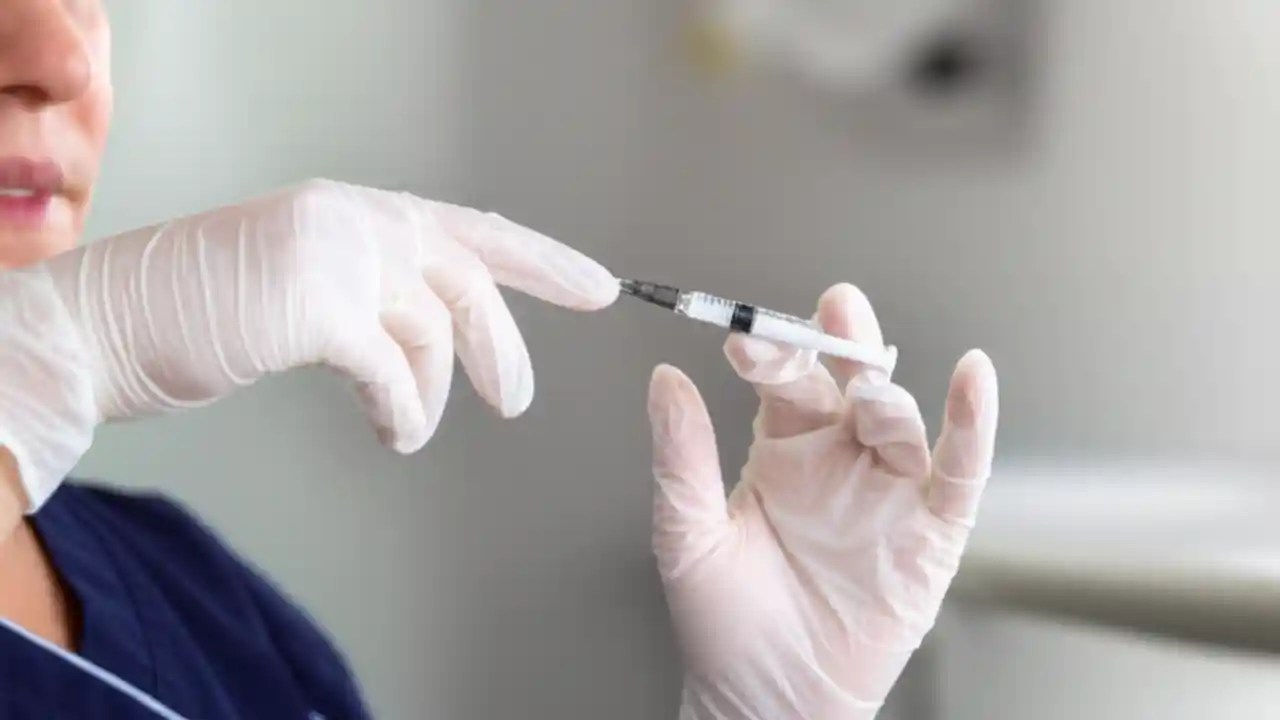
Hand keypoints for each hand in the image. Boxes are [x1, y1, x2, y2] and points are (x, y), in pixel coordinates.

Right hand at [0, 179, 616, 513]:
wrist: (108, 323)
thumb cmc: (201, 313)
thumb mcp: (304, 282)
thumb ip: (377, 293)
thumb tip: (442, 342)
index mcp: (354, 208)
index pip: (471, 228)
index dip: (542, 259)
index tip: (597, 287)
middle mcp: (353, 218)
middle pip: (468, 280)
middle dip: (500, 349)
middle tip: (515, 401)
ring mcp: (335, 254)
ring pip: (430, 334)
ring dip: (428, 397)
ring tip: (408, 429)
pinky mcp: (316, 304)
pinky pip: (394, 372)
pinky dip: (401, 410)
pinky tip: (391, 430)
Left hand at [647, 284, 997, 718]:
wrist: (768, 699)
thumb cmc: (725, 624)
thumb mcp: (687, 536)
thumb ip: (680, 458)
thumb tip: (662, 381)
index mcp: (782, 448)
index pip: (784, 379)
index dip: (771, 352)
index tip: (744, 337)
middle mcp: (839, 459)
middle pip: (849, 380)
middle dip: (842, 341)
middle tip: (834, 305)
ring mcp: (887, 490)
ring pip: (899, 420)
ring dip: (885, 398)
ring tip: (865, 394)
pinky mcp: (931, 531)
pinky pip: (960, 469)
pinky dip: (974, 423)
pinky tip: (974, 379)